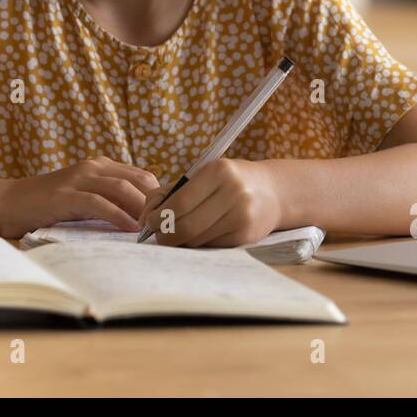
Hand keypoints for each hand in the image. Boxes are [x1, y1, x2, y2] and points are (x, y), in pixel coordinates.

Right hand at [0, 157, 160, 239]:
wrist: (7, 202)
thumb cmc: (48, 206)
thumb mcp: (84, 199)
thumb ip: (109, 202)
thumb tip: (144, 221)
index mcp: (101, 166)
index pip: (144, 176)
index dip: (161, 197)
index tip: (172, 218)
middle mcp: (94, 167)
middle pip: (140, 180)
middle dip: (157, 204)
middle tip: (168, 227)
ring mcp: (79, 179)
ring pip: (123, 189)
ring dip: (142, 210)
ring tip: (155, 230)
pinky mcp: (66, 195)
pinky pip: (99, 203)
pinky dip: (118, 216)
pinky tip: (131, 229)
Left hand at [137, 158, 282, 247]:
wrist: (272, 191)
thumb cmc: (229, 181)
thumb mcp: (203, 175)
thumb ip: (171, 192)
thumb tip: (144, 217)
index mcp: (218, 171)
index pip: (179, 203)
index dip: (159, 217)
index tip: (149, 223)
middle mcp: (233, 192)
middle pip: (187, 226)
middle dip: (166, 235)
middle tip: (158, 236)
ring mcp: (242, 216)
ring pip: (197, 239)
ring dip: (181, 241)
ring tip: (176, 234)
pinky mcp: (246, 235)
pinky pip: (211, 245)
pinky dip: (198, 244)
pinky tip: (198, 236)